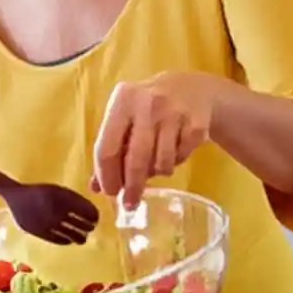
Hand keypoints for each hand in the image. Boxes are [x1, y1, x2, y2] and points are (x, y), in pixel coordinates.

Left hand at [91, 71, 217, 208]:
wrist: (192, 88)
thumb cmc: (148, 107)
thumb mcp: (125, 118)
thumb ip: (110, 149)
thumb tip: (96, 187)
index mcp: (122, 100)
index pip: (107, 147)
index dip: (107, 175)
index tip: (110, 193)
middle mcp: (147, 104)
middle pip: (135, 159)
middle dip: (132, 186)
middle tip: (130, 203)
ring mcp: (174, 113)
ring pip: (161, 163)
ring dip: (156, 172)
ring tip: (155, 165)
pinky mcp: (197, 125)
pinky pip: (181, 158)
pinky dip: (175, 162)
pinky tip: (173, 150)